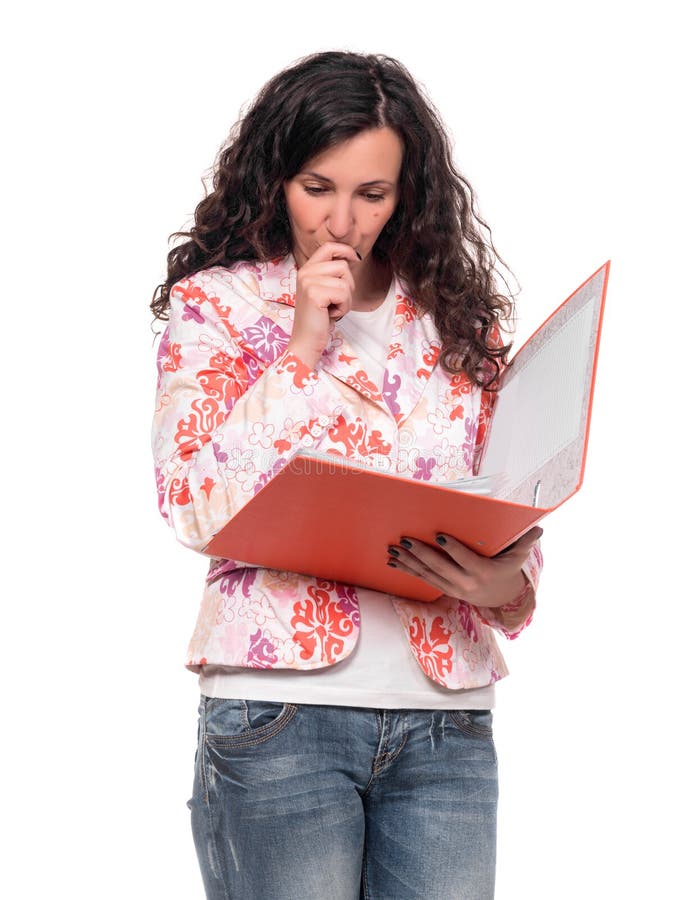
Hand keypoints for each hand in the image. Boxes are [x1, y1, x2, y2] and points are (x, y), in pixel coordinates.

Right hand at [287, 241, 360, 368]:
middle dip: (348, 286)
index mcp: (306, 270)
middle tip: (336, 302)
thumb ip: (332, 275)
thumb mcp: (325, 291)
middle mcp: (305, 272)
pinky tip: (330, 315)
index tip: (356, 258)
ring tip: (332, 309)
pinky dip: (343, 307)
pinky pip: (343, 294)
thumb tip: (352, 257)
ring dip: (346, 299)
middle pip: (342, 266)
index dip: (346, 250)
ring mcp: (308, 282)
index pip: (329, 247)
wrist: (306, 341)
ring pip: (345, 281)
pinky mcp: (314, 293)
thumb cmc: (319, 319)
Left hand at [386, 527, 542, 607]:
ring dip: (408, 562)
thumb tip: (539, 528)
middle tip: (405, 540)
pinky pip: (423, 578)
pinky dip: (407, 569)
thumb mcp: (518, 558)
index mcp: (482, 573)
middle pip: (440, 567)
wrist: (501, 599)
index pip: (465, 559)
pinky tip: (393, 561)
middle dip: (421, 554)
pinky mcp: (444, 589)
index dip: (452, 549)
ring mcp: (453, 588)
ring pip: (427, 574)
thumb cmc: (508, 570)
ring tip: (392, 549)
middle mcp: (465, 583)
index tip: (438, 536)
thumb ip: (525, 543)